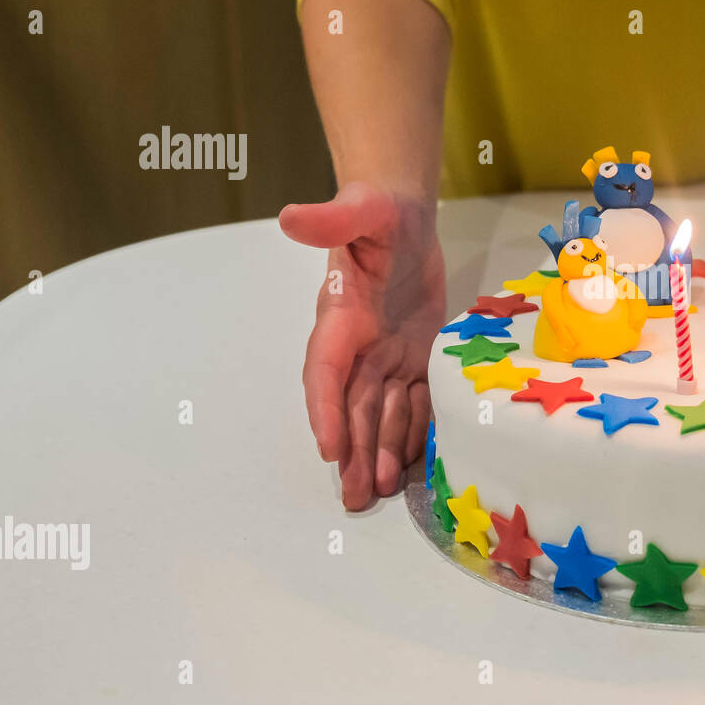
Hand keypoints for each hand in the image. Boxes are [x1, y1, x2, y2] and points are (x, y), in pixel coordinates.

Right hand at [279, 182, 445, 509]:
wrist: (403, 218)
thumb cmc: (380, 212)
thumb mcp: (363, 209)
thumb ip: (333, 218)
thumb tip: (291, 217)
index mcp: (341, 316)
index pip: (326, 369)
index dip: (325, 408)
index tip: (329, 447)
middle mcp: (359, 344)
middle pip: (351, 404)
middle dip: (354, 450)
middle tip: (358, 496)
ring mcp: (385, 354)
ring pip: (380, 411)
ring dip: (380, 450)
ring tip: (384, 491)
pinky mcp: (413, 356)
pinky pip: (412, 400)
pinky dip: (412, 431)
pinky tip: (413, 465)